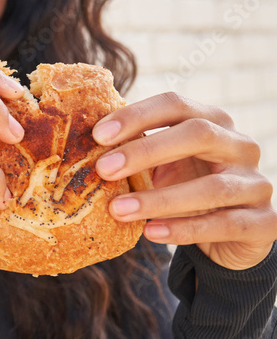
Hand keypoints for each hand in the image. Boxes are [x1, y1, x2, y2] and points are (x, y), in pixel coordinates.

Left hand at [93, 91, 276, 270]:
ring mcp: (257, 182)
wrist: (230, 234)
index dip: (136, 115)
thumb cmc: (185, 186)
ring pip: (213, 186)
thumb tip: (80, 140)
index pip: (175, 104)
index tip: (98, 135)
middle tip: (103, 169)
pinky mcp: (267, 221)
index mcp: (212, 121)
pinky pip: (226, 223)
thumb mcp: (160, 164)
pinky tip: (151, 233)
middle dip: (147, 150)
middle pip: (198, 134)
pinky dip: (185, 229)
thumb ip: (134, 149)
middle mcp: (240, 145)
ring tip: (118, 210)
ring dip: (160, 199)